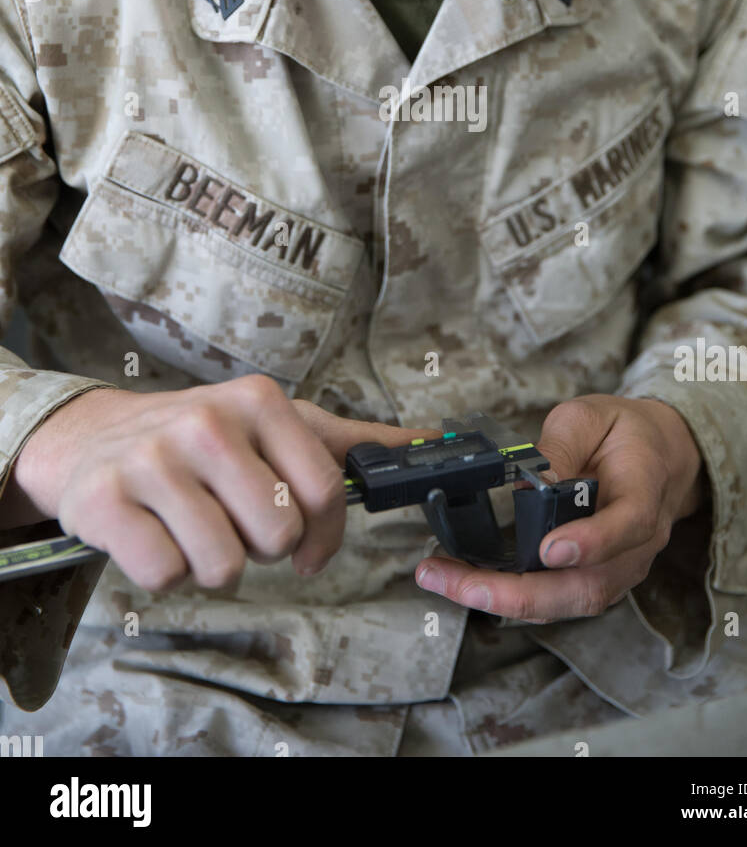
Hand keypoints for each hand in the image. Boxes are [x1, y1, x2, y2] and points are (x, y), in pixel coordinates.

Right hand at [10, 377, 439, 592]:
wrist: (89, 436)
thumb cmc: (198, 439)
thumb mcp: (271, 425)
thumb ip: (346, 443)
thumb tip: (430, 441)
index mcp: (258, 400)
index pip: (325, 491)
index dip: (323, 537)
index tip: (307, 549)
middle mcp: (208, 422)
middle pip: (277, 536)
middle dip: (259, 549)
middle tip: (231, 525)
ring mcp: (153, 459)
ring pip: (222, 565)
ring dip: (211, 566)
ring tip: (191, 530)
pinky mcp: (104, 500)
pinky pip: (164, 574)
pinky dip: (164, 573)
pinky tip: (153, 537)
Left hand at [415, 395, 706, 622]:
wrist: (657, 454)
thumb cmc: (622, 432)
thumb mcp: (588, 417)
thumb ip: (559, 447)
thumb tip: (524, 481)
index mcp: (644, 490)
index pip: (629, 524)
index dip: (592, 542)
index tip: (549, 548)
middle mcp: (637, 543)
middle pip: (588, 585)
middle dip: (519, 593)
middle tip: (463, 582)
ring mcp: (618, 568)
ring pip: (568, 602)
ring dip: (505, 600)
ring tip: (447, 580)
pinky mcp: (595, 578)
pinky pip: (556, 600)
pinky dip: (511, 597)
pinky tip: (468, 582)